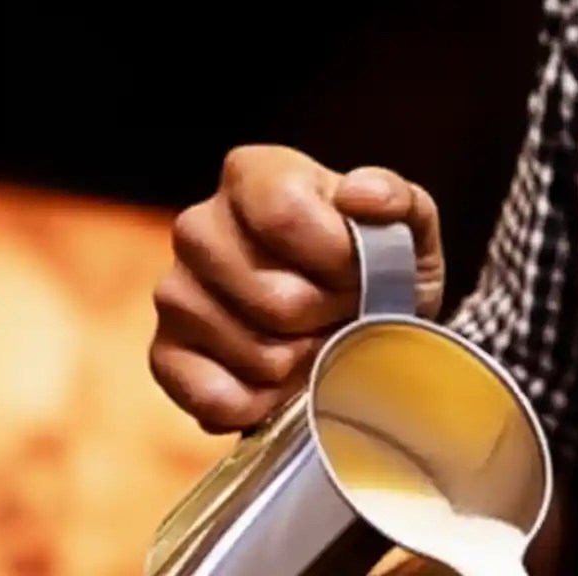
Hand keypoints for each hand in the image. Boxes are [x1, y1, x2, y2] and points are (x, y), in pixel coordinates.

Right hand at [149, 145, 443, 433]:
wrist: (365, 318)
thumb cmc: (383, 262)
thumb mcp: (410, 225)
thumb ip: (397, 199)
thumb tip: (360, 195)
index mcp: (255, 175)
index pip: (284, 217)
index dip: (338, 260)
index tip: (364, 275)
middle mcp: (201, 225)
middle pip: (273, 296)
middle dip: (328, 318)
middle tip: (346, 314)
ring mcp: (177, 290)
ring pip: (252, 351)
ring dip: (303, 362)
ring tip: (319, 342)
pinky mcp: (167, 351)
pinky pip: (212, 394)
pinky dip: (261, 402)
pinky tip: (283, 385)